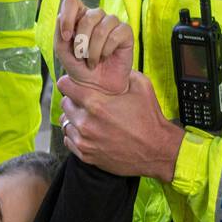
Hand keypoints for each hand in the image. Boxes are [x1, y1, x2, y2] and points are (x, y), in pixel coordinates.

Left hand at [54, 0, 134, 94]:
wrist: (97, 84)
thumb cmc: (80, 66)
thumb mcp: (63, 53)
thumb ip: (59, 35)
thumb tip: (60, 18)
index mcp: (78, 17)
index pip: (72, 2)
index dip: (68, 17)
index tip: (66, 37)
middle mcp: (95, 16)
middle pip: (88, 18)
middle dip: (82, 42)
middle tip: (81, 56)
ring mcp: (111, 22)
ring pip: (102, 28)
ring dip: (94, 50)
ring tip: (92, 61)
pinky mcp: (125, 31)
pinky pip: (115, 35)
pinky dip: (106, 50)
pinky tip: (105, 57)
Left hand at [57, 69, 183, 180]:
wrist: (156, 150)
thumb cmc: (149, 118)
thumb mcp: (141, 87)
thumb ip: (122, 73)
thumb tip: (111, 66)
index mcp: (96, 104)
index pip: (65, 86)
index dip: (69, 82)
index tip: (73, 84)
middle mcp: (86, 123)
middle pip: (64, 104)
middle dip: (73, 100)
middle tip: (85, 101)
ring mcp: (84, 141)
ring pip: (65, 123)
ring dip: (74, 118)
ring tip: (88, 117)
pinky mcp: (86, 155)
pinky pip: (69, 140)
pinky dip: (75, 135)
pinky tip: (88, 132)